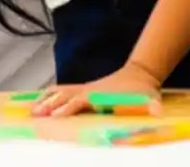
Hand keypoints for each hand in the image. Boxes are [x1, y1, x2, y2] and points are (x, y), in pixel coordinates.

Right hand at [31, 62, 161, 117]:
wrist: (139, 74)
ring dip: (45, 100)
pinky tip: (41, 101)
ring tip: (31, 110)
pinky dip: (49, 95)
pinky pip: (62, 91)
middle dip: (48, 105)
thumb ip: (153, 106)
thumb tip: (158, 112)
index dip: (67, 109)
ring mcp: (84, 89)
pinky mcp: (83, 90)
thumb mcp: (150, 99)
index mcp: (98, 95)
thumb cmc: (143, 90)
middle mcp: (87, 90)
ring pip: (59, 92)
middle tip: (35, 114)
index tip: (55, 117)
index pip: (78, 102)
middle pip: (62, 96)